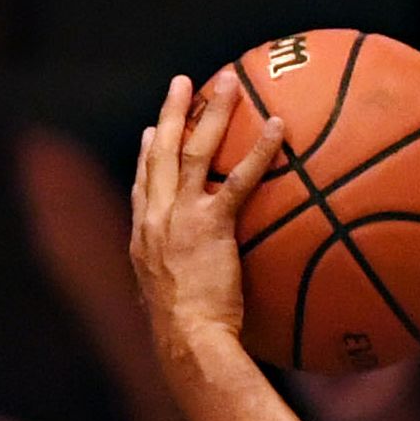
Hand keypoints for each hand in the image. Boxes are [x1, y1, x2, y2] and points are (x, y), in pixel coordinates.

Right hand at [126, 71, 281, 360]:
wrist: (187, 339)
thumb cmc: (187, 335)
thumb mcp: (172, 305)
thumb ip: (182, 286)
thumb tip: (200, 300)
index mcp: (143, 233)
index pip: (144, 182)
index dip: (149, 153)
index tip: (154, 130)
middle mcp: (155, 215)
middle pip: (162, 150)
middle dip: (173, 111)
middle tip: (184, 82)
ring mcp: (180, 215)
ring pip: (194, 149)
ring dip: (212, 110)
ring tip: (229, 81)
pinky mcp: (210, 224)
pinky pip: (240, 179)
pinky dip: (258, 150)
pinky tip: (276, 127)